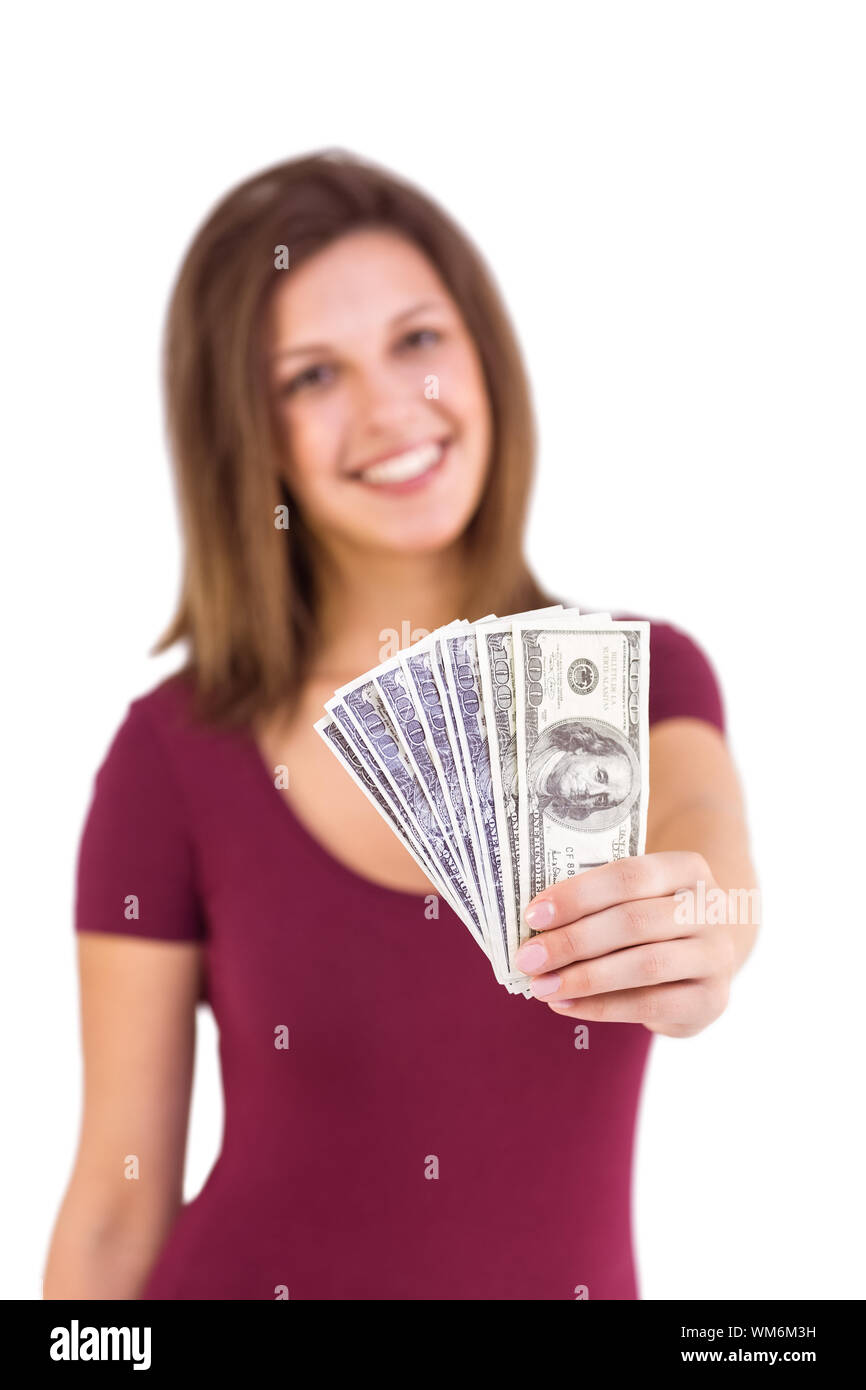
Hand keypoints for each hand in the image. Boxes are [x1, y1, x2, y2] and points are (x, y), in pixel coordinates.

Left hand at [513, 852, 737, 1037]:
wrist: (703, 962)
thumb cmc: (652, 921)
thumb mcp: (634, 899)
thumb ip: (596, 904)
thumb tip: (534, 926)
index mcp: (687, 869)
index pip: (628, 875)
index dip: (578, 895)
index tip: (533, 915)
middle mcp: (710, 908)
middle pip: (633, 921)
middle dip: (573, 941)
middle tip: (528, 957)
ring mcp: (716, 955)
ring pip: (643, 965)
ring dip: (584, 978)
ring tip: (541, 986)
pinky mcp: (712, 999)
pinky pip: (649, 1005)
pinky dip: (601, 1007)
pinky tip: (565, 1005)